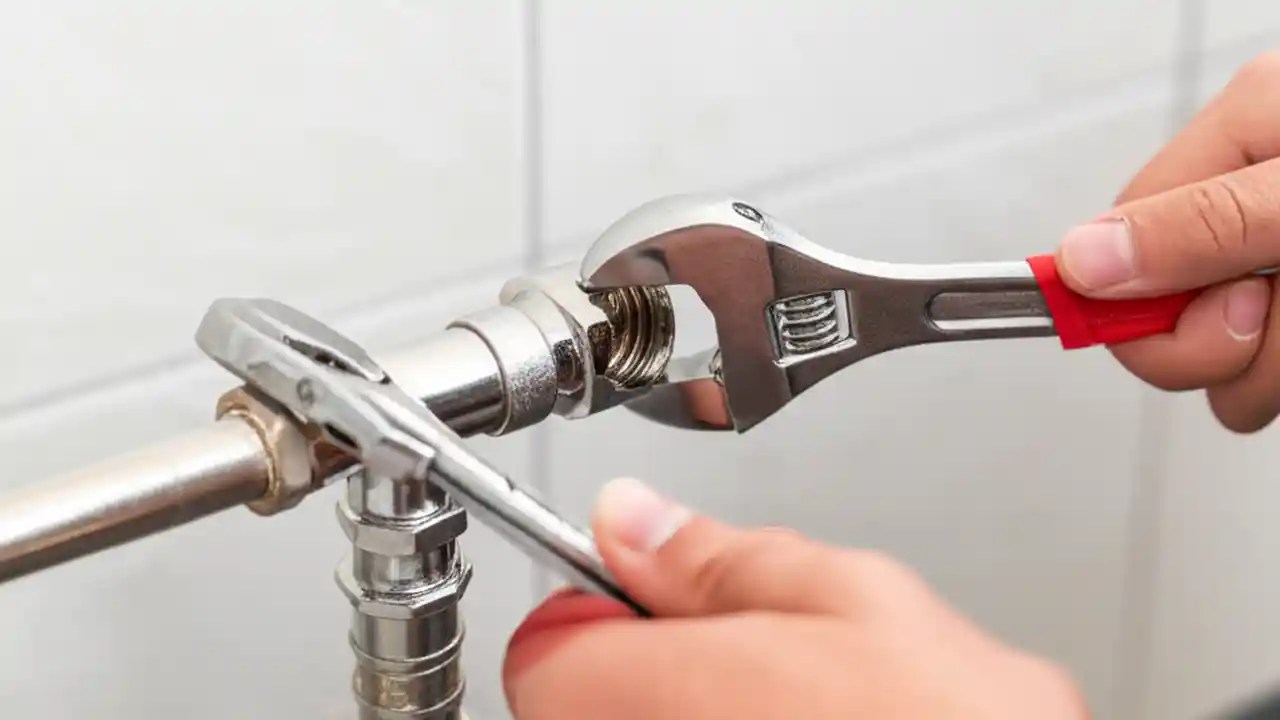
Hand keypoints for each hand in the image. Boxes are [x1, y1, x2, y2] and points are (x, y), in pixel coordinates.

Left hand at [502, 478, 1086, 718]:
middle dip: (668, 663)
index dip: (607, 613)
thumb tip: (634, 519)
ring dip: (711, 706)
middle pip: (596, 700)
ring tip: (813, 705)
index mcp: (644, 696)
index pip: (547, 651)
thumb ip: (722, 556)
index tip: (656, 602)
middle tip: (763, 658)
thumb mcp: (849, 600)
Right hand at [1054, 52, 1279, 431]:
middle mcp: (1250, 189)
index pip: (1115, 248)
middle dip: (1221, 348)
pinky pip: (1262, 370)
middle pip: (1156, 312)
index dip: (1144, 313)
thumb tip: (1083, 261)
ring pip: (1220, 358)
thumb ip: (1203, 226)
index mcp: (1240, 132)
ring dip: (1274, 372)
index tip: (1224, 326)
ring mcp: (1276, 248)